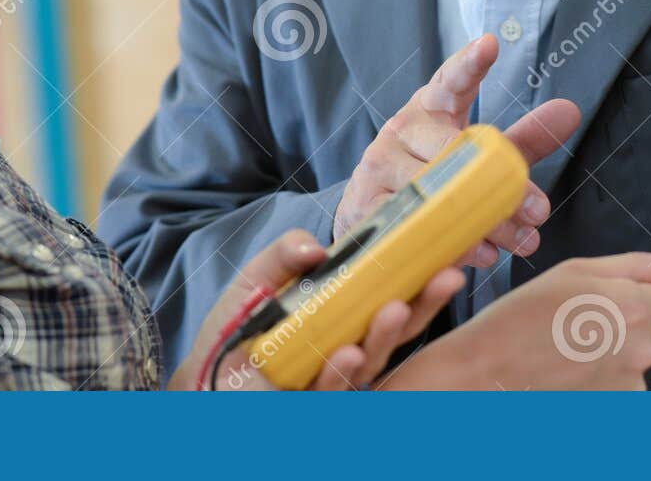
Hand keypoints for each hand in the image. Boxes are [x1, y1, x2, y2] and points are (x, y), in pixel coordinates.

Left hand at [170, 228, 464, 389]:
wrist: (201, 376)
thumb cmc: (237, 327)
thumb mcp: (258, 278)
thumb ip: (283, 255)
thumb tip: (316, 247)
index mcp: (347, 315)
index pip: (395, 299)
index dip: (424, 283)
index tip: (449, 260)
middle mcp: (349, 348)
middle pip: (397, 330)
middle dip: (423, 305)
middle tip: (445, 278)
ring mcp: (331, 378)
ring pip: (371, 360)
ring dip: (385, 335)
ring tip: (392, 309)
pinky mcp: (308, 402)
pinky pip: (329, 391)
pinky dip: (340, 372)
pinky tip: (348, 352)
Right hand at [335, 34, 580, 267]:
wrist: (369, 214)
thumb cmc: (432, 172)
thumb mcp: (477, 154)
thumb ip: (523, 138)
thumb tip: (571, 110)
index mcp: (430, 109)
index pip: (450, 81)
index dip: (469, 64)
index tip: (490, 45)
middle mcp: (400, 131)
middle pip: (457, 153)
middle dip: (503, 184)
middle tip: (540, 211)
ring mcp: (378, 168)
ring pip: (439, 193)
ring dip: (485, 221)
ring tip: (521, 241)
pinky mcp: (365, 206)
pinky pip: (414, 226)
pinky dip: (452, 244)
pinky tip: (481, 254)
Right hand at [383, 249, 650, 389]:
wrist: (484, 375)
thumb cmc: (520, 319)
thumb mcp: (575, 271)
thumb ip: (640, 266)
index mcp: (632, 306)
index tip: (634, 304)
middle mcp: (639, 350)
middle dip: (629, 329)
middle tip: (581, 324)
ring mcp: (627, 388)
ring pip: (636, 366)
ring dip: (612, 359)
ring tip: (568, 351)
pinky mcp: (613, 412)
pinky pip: (619, 392)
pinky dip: (599, 386)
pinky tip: (568, 375)